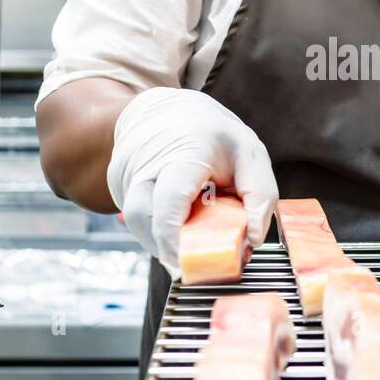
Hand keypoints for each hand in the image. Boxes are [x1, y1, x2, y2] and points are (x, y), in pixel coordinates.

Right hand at [106, 88, 277, 275]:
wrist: (168, 112)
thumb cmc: (213, 135)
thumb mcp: (250, 152)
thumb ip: (261, 194)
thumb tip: (252, 239)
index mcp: (186, 149)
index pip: (170, 197)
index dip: (173, 236)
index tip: (187, 263)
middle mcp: (148, 162)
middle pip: (142, 214)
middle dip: (166, 248)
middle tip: (192, 268)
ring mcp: (127, 173)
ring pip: (135, 221)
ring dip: (162, 243)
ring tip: (189, 245)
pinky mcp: (119, 185)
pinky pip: (136, 219)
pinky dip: (157, 233)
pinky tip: (176, 230)